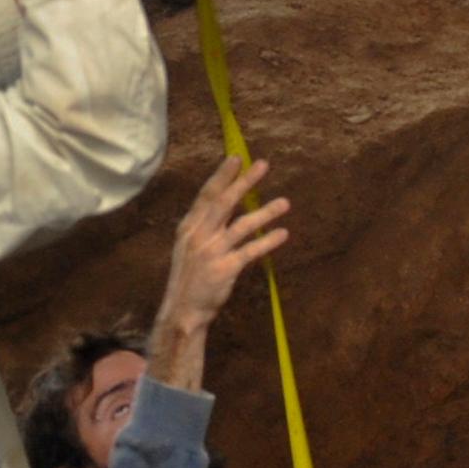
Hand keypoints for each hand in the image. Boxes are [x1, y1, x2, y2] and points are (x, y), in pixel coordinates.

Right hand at [155, 154, 288, 345]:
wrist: (183, 309)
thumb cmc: (190, 275)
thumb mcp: (190, 245)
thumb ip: (205, 224)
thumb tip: (226, 200)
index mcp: (189, 227)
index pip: (207, 195)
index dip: (222, 176)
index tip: (237, 158)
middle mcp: (198, 235)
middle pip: (224, 203)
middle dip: (244, 182)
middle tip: (263, 165)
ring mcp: (211, 252)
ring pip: (242, 225)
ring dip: (265, 212)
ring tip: (285, 202)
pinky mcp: (224, 269)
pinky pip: (250, 251)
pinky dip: (268, 241)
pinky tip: (283, 234)